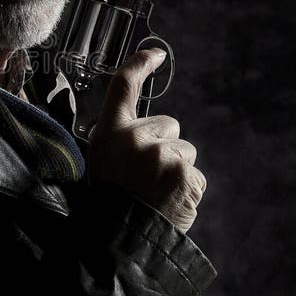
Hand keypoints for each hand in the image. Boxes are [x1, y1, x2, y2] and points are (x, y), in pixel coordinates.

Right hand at [88, 48, 206, 232]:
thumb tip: (144, 130)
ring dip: (175, 169)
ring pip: (184, 151)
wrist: (120, 242)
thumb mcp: (100, 162)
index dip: (140, 64)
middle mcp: (135, 138)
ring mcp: (162, 155)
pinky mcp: (186, 175)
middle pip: (168, 125)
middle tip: (144, 175)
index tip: (155, 53)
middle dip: (163, 146)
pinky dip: (186, 189)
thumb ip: (120, 140)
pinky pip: (194, 175)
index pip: (123, 87)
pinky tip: (168, 202)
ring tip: (155, 192)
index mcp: (109, 133)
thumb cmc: (109, 202)